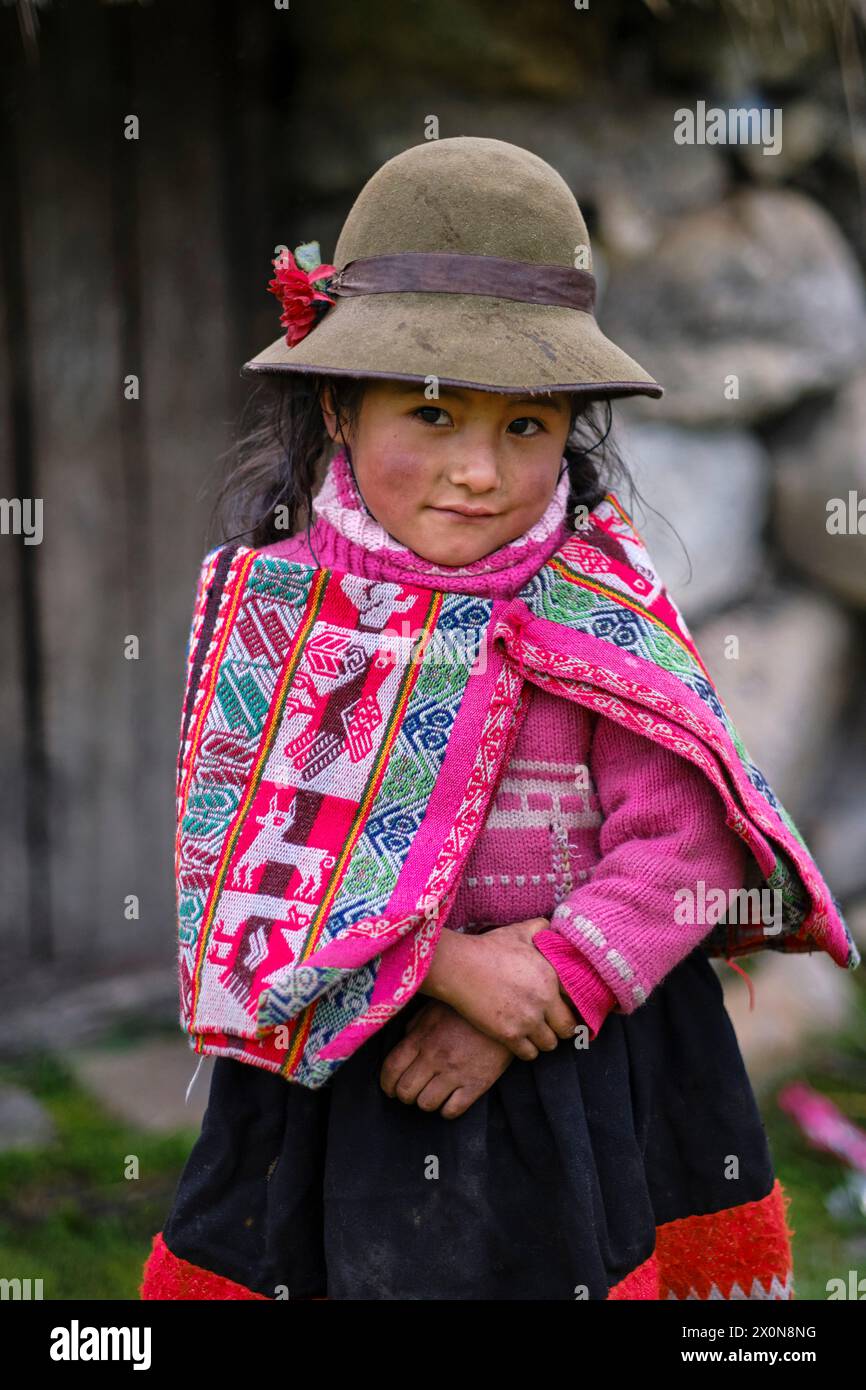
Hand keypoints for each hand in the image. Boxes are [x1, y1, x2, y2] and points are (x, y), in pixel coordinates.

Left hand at [379, 999, 514, 1118]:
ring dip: (425, 1102)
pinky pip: (451, 1111)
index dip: (386, 1083)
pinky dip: (446, 1109)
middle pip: (405, 1091)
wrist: (507, 1012)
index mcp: (422, 1037)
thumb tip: (403, 1042)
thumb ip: (416, 1026)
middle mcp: (435, 1057)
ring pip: (426, 1104)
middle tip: (410, 1092)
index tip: (389, 1088)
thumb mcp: (436, 1008)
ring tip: (431, 1094)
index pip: (391, 1068)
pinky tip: (449, 1099)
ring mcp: (455, 1073)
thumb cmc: (468, 1010)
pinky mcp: (476, 1085)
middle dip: (404, 1095)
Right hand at [421, 918, 580, 1060]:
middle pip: (568, 1028)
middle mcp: (544, 1001)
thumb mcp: (520, 931)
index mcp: (551, 976)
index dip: (574, 1005)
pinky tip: (521, 1039)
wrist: (459, 967)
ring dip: (545, 1040)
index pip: (578, 1000)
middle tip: (553, 1024)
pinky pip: (529, 1054)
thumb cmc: (489, 947)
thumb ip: (541, 928)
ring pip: (550, 1044)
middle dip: (562, 1027)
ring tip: (537, 1032)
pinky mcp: (509, 1035)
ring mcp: (527, 1020)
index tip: (567, 1007)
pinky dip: (528, 1050)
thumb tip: (551, 927)